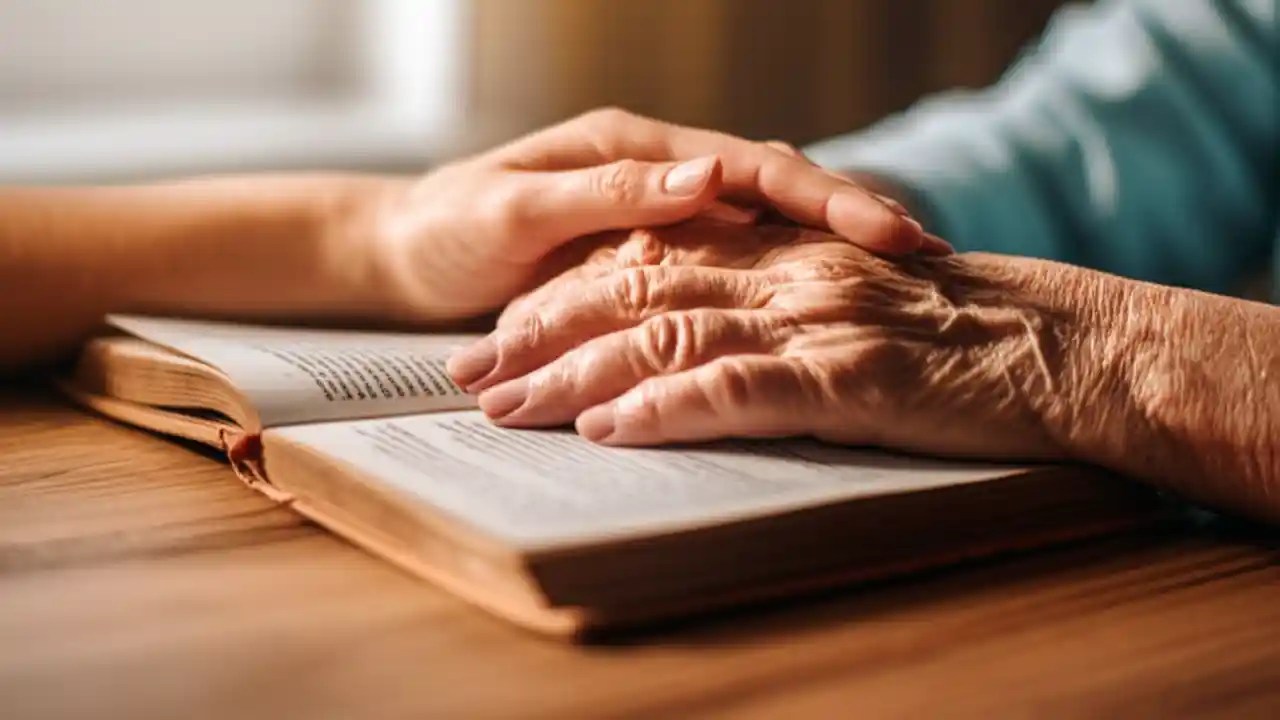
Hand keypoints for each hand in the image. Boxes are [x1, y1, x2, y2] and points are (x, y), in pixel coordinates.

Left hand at [355, 108, 942, 321]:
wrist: (402, 251)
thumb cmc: (447, 229)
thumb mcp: (519, 212)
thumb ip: (609, 196)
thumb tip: (708, 177)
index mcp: (633, 151)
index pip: (747, 165)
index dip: (817, 195)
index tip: (883, 227)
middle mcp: (656, 177)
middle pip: (772, 192)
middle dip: (847, 218)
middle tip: (922, 253)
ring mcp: (656, 219)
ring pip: (761, 229)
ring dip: (826, 250)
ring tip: (900, 277)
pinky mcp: (648, 260)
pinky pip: (728, 266)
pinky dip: (780, 277)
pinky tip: (822, 302)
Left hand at [447, 220, 1106, 460]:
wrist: (1059, 350)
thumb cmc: (961, 339)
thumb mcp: (852, 303)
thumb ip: (778, 304)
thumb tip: (700, 331)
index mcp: (776, 251)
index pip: (646, 261)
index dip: (564, 296)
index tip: (506, 333)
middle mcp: (779, 273)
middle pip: (630, 290)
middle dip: (539, 334)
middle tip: (471, 374)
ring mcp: (807, 320)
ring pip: (662, 334)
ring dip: (575, 375)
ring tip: (506, 408)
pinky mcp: (841, 376)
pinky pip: (736, 386)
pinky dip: (665, 406)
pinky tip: (608, 430)